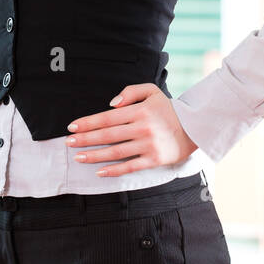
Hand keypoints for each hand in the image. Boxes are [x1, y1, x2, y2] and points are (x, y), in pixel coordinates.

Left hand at [64, 83, 198, 176]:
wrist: (194, 127)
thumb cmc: (168, 109)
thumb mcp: (152, 91)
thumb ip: (130, 92)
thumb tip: (110, 104)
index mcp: (140, 111)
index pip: (108, 117)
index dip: (88, 122)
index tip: (72, 126)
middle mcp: (142, 128)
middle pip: (107, 135)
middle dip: (85, 139)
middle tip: (68, 142)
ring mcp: (148, 145)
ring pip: (115, 152)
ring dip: (94, 155)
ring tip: (78, 157)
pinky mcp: (154, 159)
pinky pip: (130, 166)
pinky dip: (113, 170)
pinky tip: (99, 171)